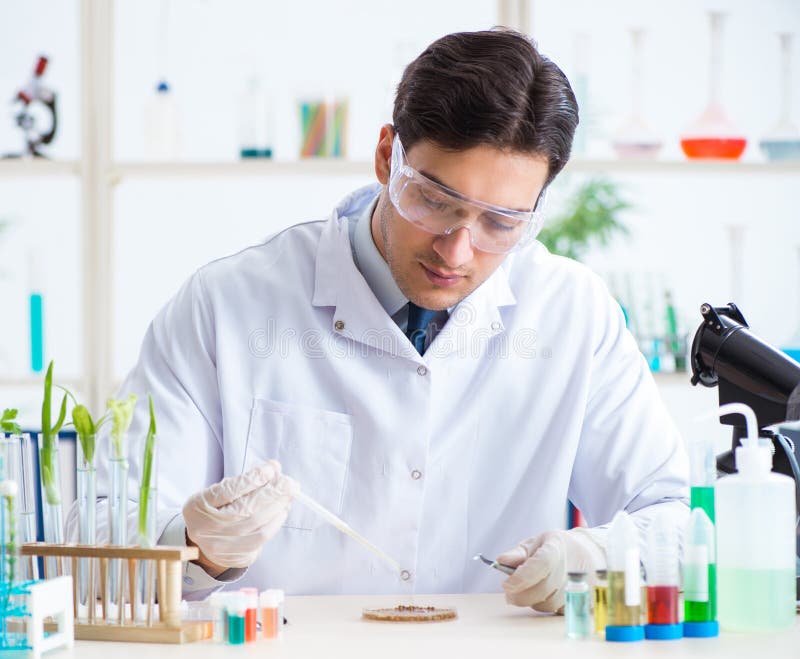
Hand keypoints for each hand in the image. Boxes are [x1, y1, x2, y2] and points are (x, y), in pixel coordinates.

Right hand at [182, 460, 297, 570]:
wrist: (204, 544)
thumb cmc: (214, 510)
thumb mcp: (217, 492)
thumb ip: (243, 480)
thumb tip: (273, 468)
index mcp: (199, 506)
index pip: (229, 491)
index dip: (253, 479)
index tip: (271, 468)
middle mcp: (209, 527)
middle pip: (245, 509)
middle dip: (272, 493)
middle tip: (290, 482)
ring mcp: (223, 544)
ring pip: (257, 524)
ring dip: (278, 507)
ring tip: (289, 495)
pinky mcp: (237, 555)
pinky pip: (261, 538)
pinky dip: (275, 522)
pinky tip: (283, 511)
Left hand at [498, 528, 604, 612]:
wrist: (589, 554)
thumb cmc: (556, 549)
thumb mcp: (536, 543)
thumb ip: (518, 553)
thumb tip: (501, 560)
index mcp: (557, 547)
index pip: (541, 564)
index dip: (522, 577)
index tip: (506, 585)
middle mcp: (571, 568)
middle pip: (542, 590)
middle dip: (520, 594)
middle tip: (509, 592)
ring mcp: (580, 587)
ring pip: (547, 604)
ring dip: (533, 600)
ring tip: (532, 588)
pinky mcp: (583, 602)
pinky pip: (556, 611)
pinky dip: (546, 605)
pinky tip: (547, 593)